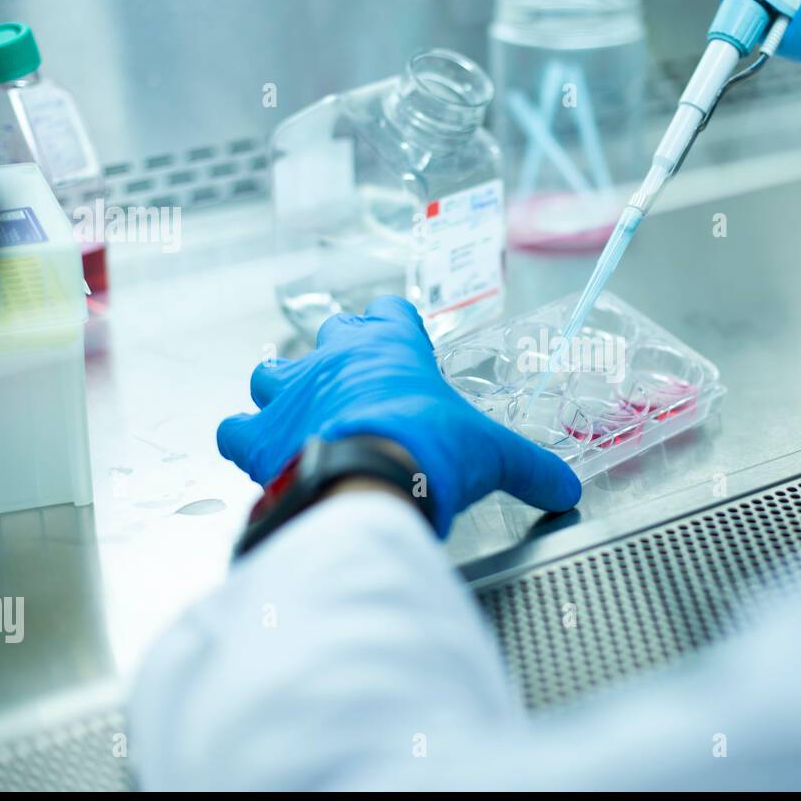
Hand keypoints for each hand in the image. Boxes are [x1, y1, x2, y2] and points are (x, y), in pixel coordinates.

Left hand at [217, 297, 581, 535]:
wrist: (373, 480)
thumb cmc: (431, 450)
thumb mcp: (494, 454)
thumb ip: (531, 468)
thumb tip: (566, 490)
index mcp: (391, 347)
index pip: (389, 311)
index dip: (393, 323)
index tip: (398, 334)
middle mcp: (335, 358)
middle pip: (329, 334)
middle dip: (337, 354)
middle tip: (352, 381)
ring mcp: (290, 393)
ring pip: (270, 372)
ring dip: (281, 390)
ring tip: (297, 412)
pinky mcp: (258, 435)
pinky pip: (234, 428)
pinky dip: (244, 440)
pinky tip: (260, 454)